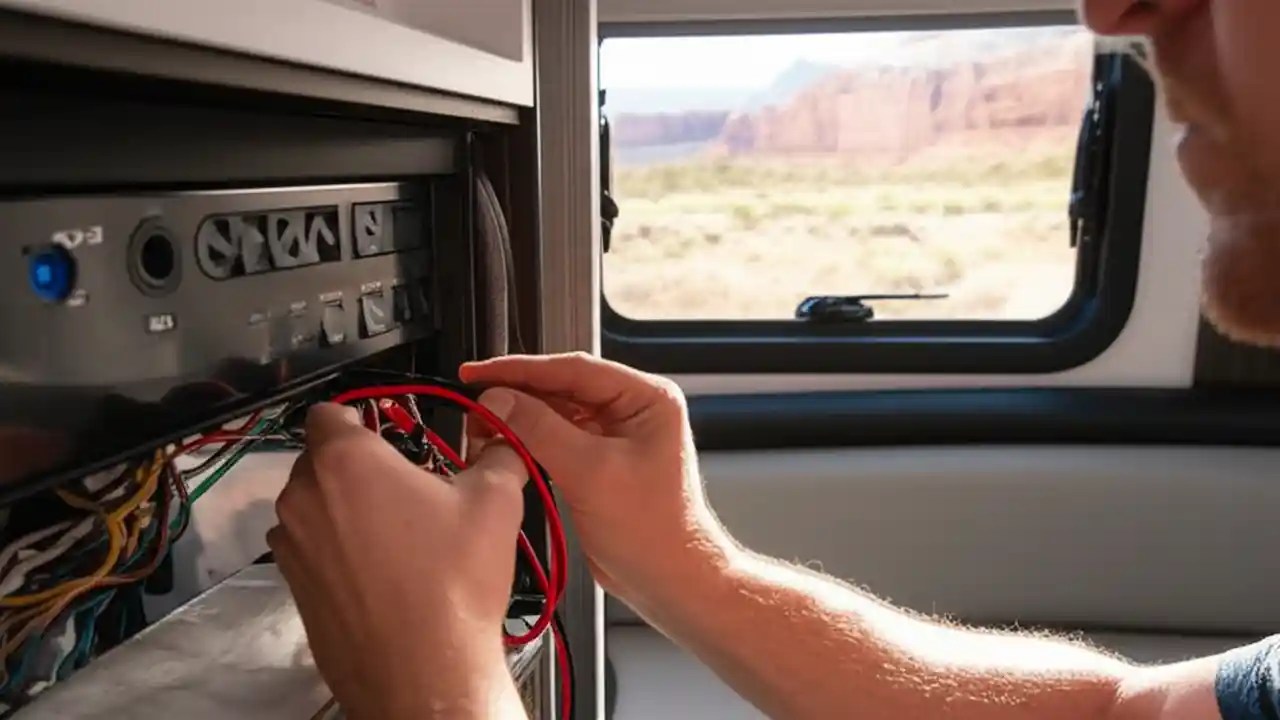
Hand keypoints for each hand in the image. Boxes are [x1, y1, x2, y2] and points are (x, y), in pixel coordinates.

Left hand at [268, 404, 528, 719]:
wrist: (425, 672)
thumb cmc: (452, 586)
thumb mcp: (495, 502)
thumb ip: (497, 455)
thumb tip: (503, 442)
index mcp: (346, 461)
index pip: (329, 411)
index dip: (359, 415)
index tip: (386, 431)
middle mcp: (304, 497)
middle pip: (321, 459)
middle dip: (359, 466)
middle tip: (407, 486)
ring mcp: (293, 546)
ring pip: (315, 505)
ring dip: (345, 508)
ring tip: (399, 533)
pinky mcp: (294, 586)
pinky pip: (312, 548)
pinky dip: (338, 549)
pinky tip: (384, 570)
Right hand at [461, 353, 730, 611]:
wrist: (670, 581)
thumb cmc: (655, 532)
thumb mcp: (591, 473)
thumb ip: (540, 430)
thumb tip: (498, 400)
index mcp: (646, 398)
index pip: (573, 368)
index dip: (520, 368)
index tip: (479, 372)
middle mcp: (632, 410)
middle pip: (561, 388)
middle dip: (516, 396)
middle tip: (474, 404)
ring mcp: (615, 437)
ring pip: (555, 414)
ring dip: (518, 420)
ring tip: (481, 426)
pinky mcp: (599, 463)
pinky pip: (556, 440)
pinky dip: (528, 442)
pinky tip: (503, 446)